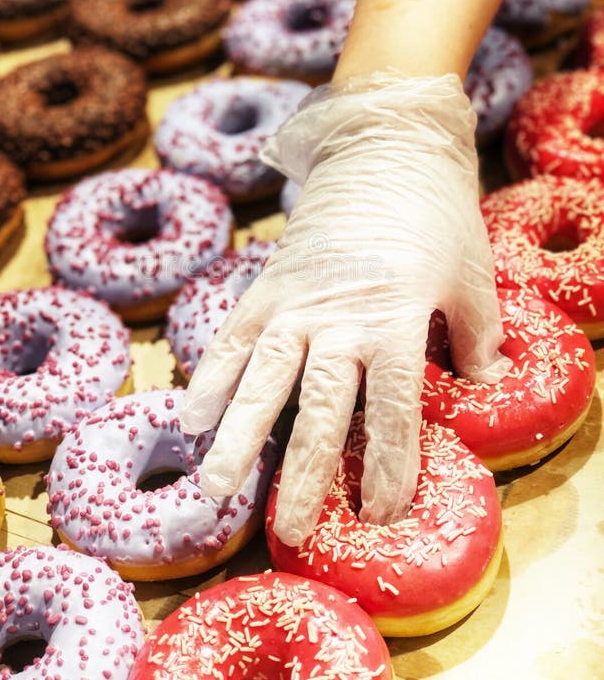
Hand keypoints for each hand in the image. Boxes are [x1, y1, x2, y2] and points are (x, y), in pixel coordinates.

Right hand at [180, 72, 508, 546]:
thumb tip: (488, 384)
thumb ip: (478, 336)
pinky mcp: (265, 286)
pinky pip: (230, 336)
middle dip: (305, 474)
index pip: (393, 413)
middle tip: (290, 530)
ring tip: (215, 487)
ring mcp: (294, 304)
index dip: (389, 468)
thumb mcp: (473, 276)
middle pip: (319, 410)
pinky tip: (191, 416)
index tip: (380, 513)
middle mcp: (339, 321)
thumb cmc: (435, 215)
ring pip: (261, 379)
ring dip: (238, 436)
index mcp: (396, 322)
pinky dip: (209, 375)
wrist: (382, 149)